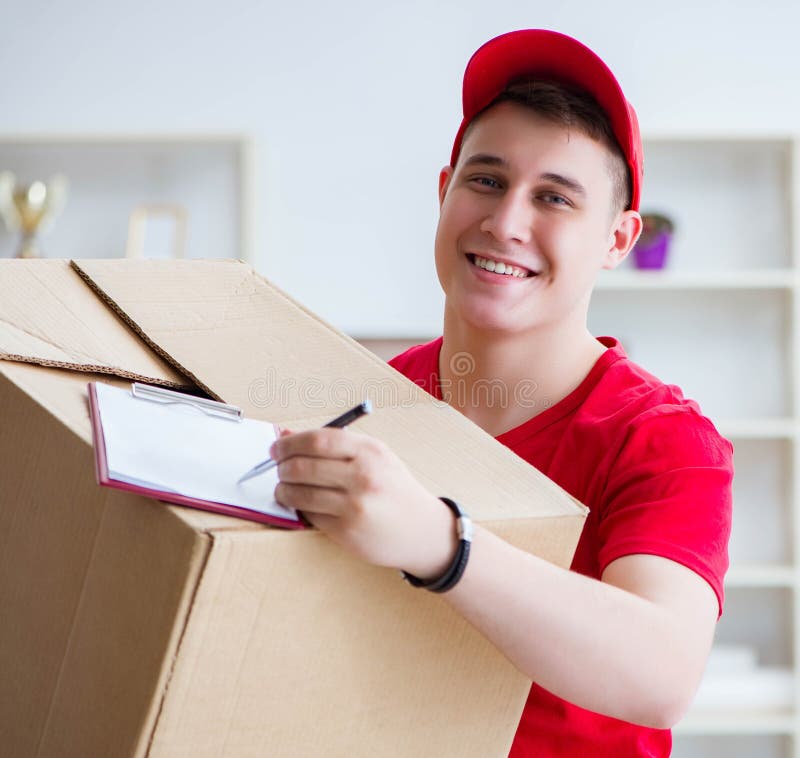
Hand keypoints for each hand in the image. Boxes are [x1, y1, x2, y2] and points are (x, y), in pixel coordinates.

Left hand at [271, 427, 457, 577]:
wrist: (423, 530)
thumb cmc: (394, 488)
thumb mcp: (374, 457)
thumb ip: (334, 445)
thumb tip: (286, 436)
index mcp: (370, 451)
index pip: (317, 440)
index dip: (289, 444)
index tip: (277, 448)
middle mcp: (363, 476)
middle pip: (302, 466)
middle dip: (281, 467)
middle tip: (278, 468)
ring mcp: (354, 505)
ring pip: (300, 493)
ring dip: (283, 490)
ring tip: (284, 488)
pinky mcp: (346, 531)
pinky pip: (309, 515)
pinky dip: (299, 508)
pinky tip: (303, 504)